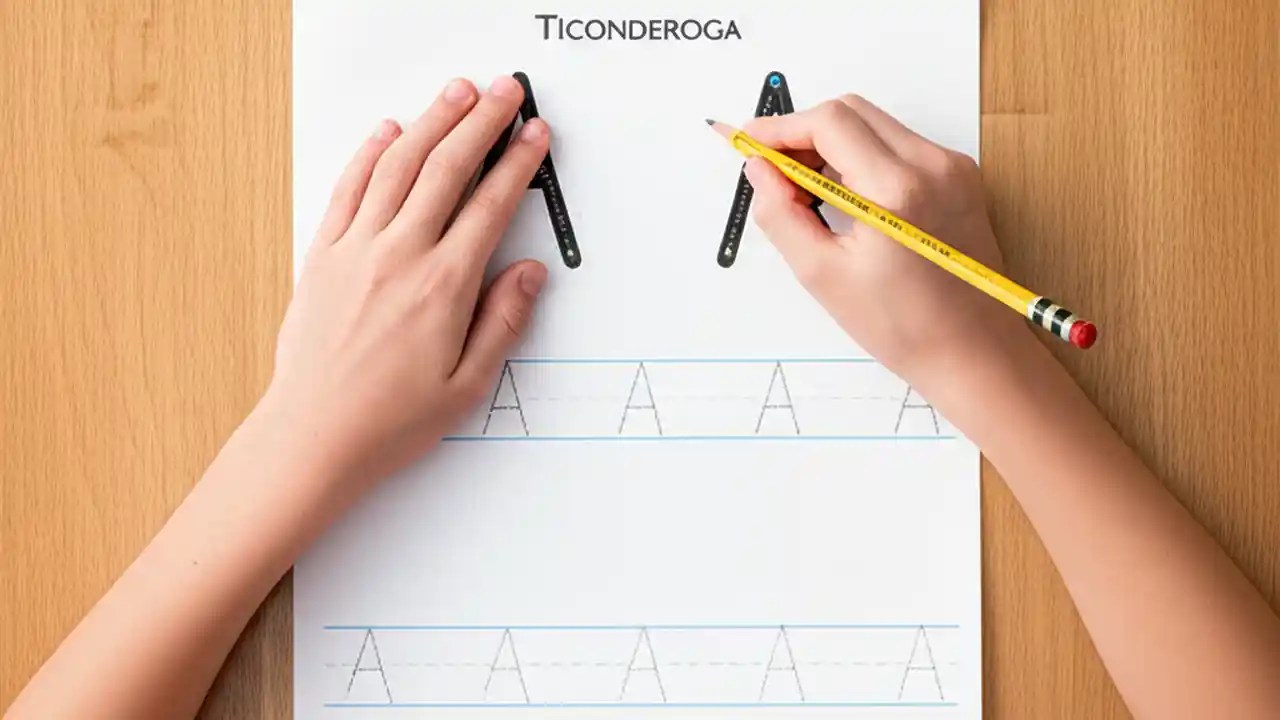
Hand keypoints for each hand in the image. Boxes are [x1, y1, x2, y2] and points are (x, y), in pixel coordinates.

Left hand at [268, 76, 549, 481]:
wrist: (313, 436)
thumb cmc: (389, 420)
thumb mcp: (468, 385)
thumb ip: (503, 321)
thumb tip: (530, 275)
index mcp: (443, 286)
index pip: (491, 204)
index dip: (519, 163)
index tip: (535, 136)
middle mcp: (400, 255)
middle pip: (447, 167)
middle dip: (482, 122)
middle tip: (505, 93)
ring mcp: (357, 250)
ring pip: (398, 165)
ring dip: (431, 121)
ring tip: (456, 93)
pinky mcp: (324, 256)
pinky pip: (348, 189)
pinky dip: (369, 153)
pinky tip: (387, 131)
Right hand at [743, 95, 1030, 382]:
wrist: (974, 352)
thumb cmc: (905, 327)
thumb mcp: (822, 275)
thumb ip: (781, 214)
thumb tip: (759, 170)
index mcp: (897, 189)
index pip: (828, 122)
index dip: (780, 128)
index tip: (749, 142)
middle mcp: (932, 165)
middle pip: (851, 111)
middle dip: (803, 133)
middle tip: (774, 172)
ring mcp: (952, 168)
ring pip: (875, 125)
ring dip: (832, 144)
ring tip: (807, 193)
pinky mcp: (960, 178)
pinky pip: (899, 145)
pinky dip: (862, 158)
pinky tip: (845, 198)